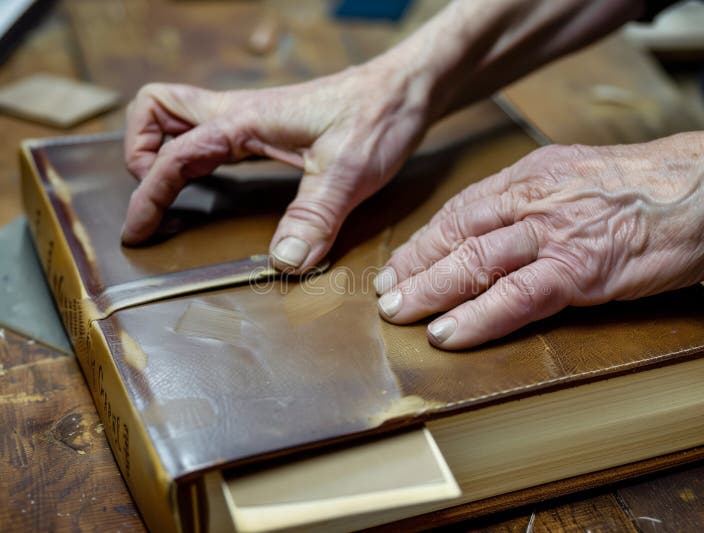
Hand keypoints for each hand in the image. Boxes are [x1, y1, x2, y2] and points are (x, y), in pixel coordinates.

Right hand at [122, 62, 431, 270]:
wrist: (406, 90)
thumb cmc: (380, 117)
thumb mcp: (349, 171)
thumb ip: (314, 215)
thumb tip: (282, 261)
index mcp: (246, 121)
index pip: (175, 155)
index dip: (148, 194)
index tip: (138, 231)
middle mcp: (240, 115)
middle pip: (158, 112)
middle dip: (140, 152)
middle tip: (154, 199)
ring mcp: (252, 120)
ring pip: (181, 121)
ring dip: (162, 151)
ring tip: (170, 196)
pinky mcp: (269, 130)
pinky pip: (212, 138)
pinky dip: (196, 157)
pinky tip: (213, 187)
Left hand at [374, 130, 703, 348]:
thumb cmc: (647, 187)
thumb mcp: (578, 176)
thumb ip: (537, 199)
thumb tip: (502, 225)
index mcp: (528, 178)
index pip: (460, 211)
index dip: (425, 241)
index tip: (400, 263)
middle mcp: (530, 202)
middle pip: (456, 235)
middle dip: (414, 267)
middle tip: (384, 294)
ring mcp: (552, 235)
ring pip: (475, 262)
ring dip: (431, 291)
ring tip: (399, 314)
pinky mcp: (579, 269)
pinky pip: (517, 296)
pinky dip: (478, 317)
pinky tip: (449, 333)